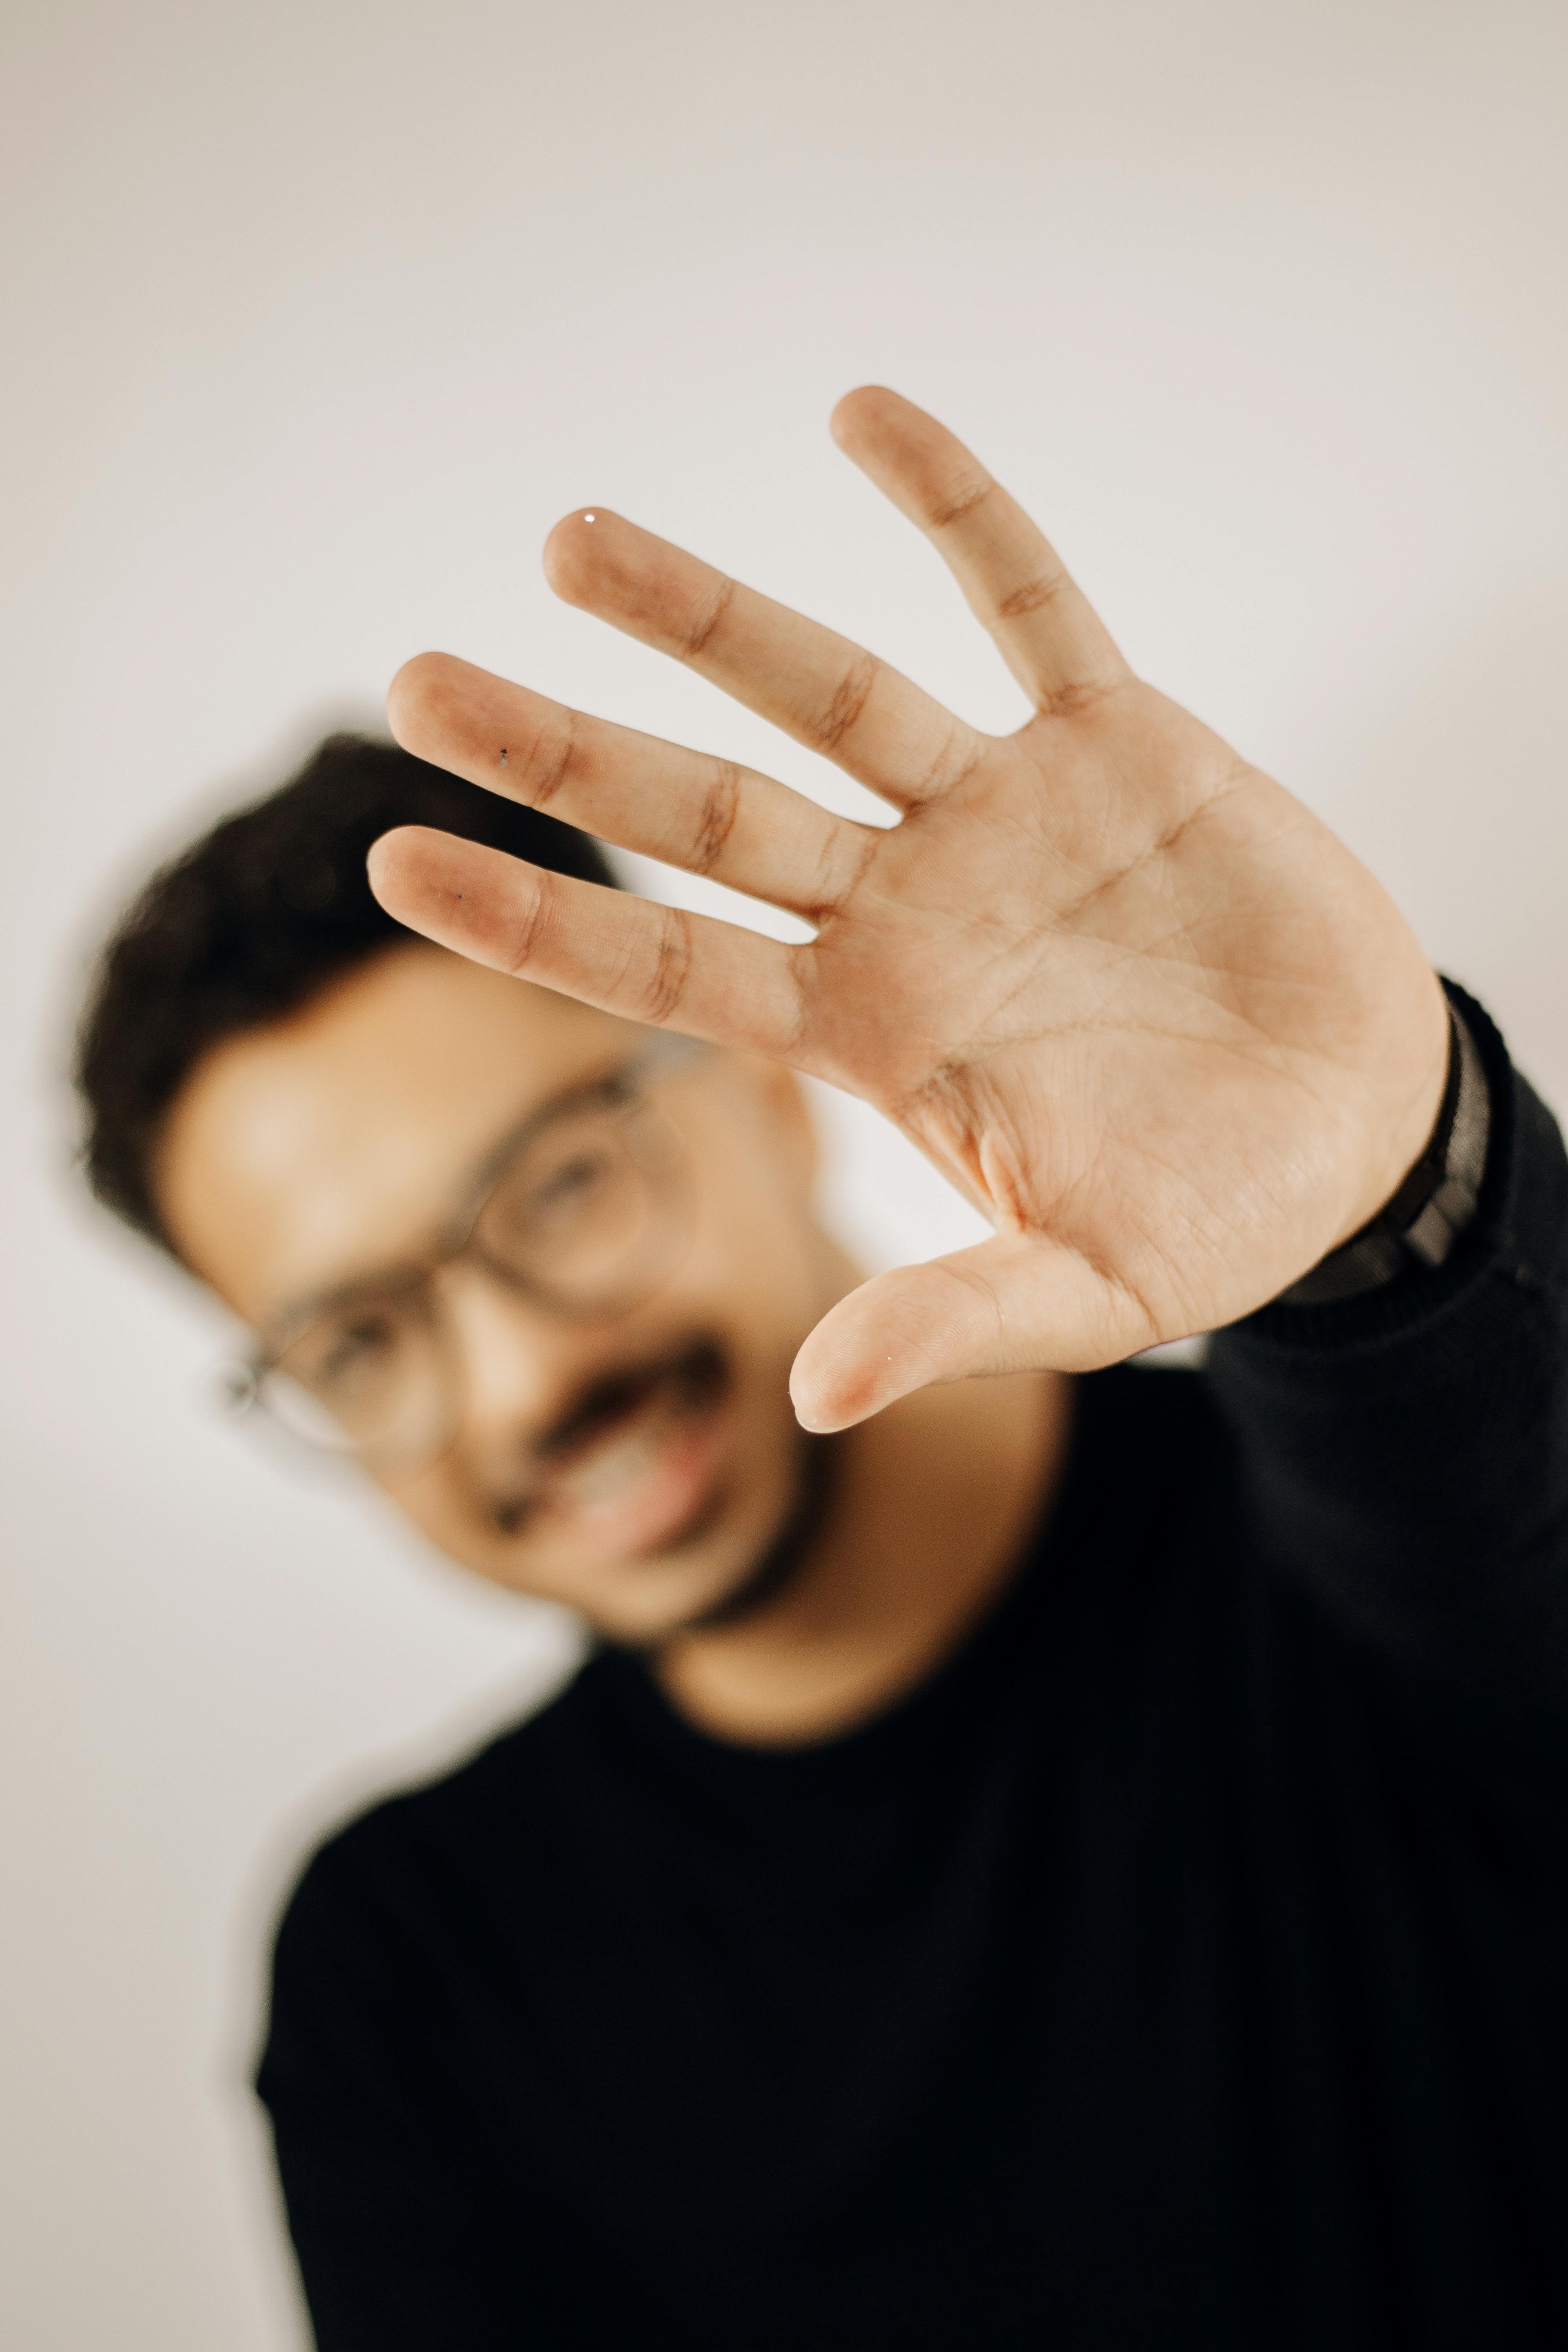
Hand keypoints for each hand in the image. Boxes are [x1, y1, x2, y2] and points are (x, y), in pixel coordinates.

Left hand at [368, 388, 1449, 1430]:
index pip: (666, 970)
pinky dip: (959, 514)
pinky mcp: (1114, 742)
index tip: (394, 859)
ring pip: (825, 693)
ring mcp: (1000, 816)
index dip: (534, 920)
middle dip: (566, 751)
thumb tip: (819, 1400)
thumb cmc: (1209, 1213)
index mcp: (874, 1032)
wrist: (1353, 1125)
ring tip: (562, 539)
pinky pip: (1026, 604)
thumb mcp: (1091, 1290)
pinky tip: (861, 417)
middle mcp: (906, 908)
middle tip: (413, 684)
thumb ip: (958, 1320)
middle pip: (704, 814)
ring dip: (702, 614)